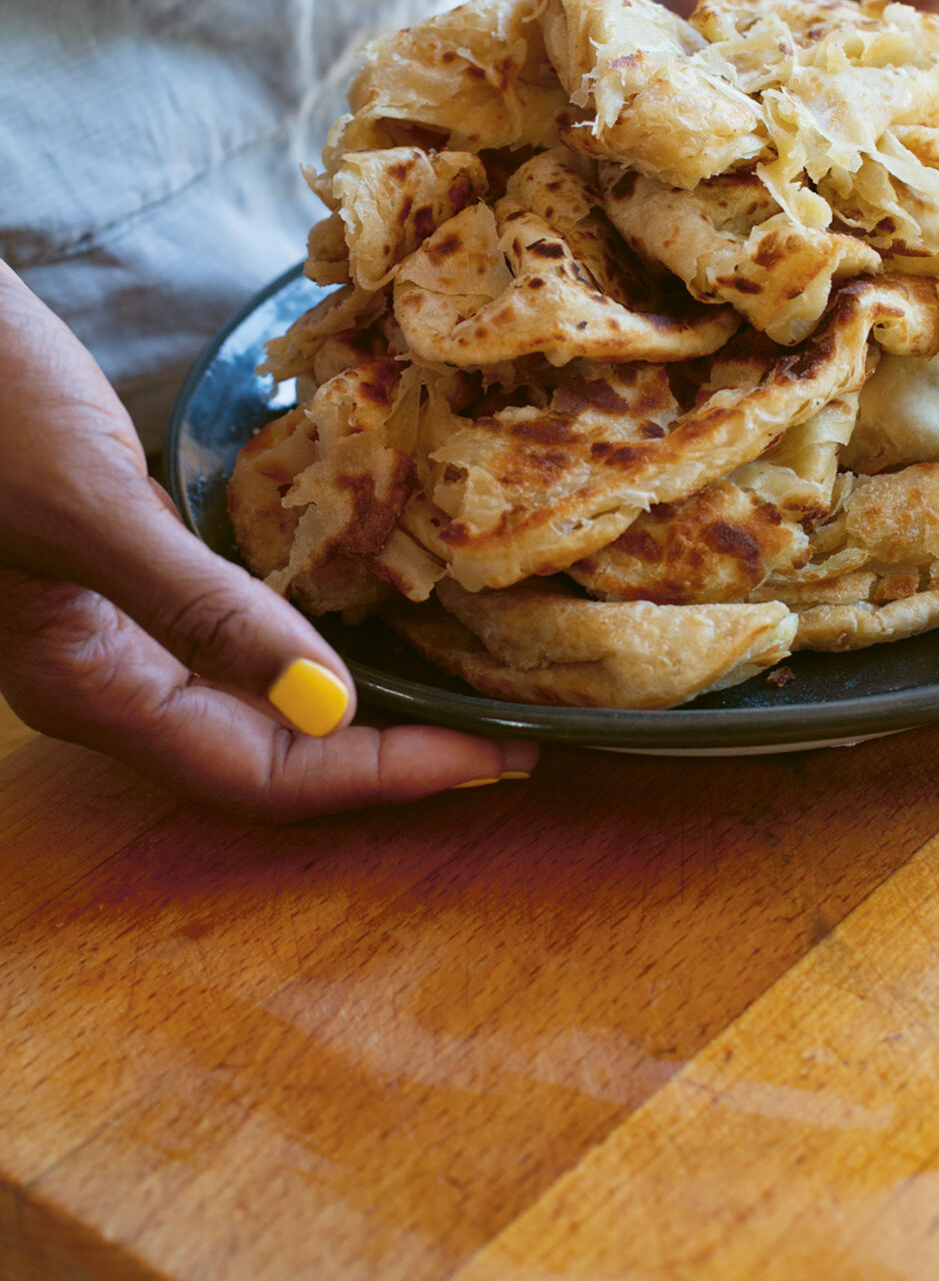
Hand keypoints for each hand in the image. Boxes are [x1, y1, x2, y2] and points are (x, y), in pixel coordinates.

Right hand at [0, 267, 535, 816]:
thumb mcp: (92, 505)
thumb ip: (204, 607)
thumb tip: (329, 705)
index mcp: (91, 685)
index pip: (262, 775)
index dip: (383, 775)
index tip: (495, 758)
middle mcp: (106, 676)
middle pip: (265, 758)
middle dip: (386, 758)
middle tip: (504, 737)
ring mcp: (114, 625)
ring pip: (256, 704)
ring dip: (357, 709)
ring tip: (459, 692)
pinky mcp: (127, 570)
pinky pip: (237, 638)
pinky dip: (310, 642)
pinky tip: (367, 615)